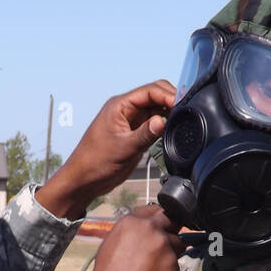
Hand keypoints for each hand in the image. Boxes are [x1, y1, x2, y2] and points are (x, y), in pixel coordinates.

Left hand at [38, 81, 175, 219]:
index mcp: (119, 105)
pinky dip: (164, 124)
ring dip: (168, 112)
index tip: (181, 104)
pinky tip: (172, 129)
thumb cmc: (95, 162)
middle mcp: (126, 109)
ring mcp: (131, 121)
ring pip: (155, 108)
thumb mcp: (123, 148)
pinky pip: (153, 123)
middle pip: (154, 95)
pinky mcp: (134, 133)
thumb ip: (144, 134)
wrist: (84, 180)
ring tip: (182, 120)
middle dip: (171, 100)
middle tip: (186, 111)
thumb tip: (162, 120)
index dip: (167, 94)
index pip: (149, 91)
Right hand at [83, 204, 182, 270]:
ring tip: (153, 268)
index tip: (161, 226)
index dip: (159, 219)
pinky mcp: (174, 265)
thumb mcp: (112, 244)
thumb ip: (132, 232)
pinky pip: (176, 264)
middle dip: (171, 230)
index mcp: (132, 221)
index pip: (156, 209)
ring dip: (171, 253)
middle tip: (164, 244)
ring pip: (178, 244)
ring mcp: (164, 246)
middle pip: (172, 220)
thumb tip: (146, 228)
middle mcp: (151, 229)